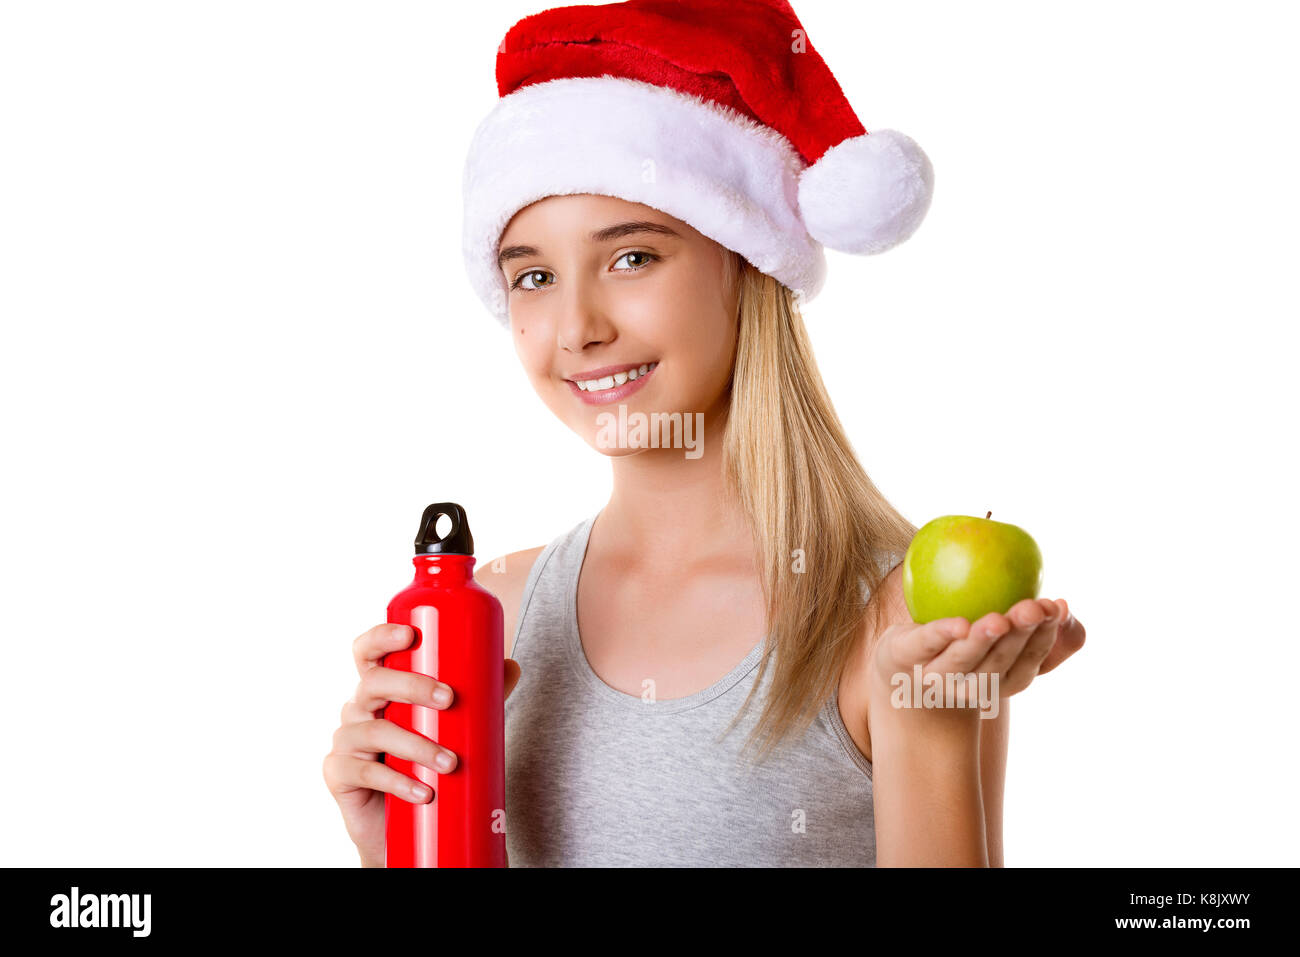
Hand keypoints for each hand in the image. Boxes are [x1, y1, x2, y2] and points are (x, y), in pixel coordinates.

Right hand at [321, 622, 521, 866]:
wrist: (400, 822)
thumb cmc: (423, 761)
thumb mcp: (453, 725)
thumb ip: (479, 697)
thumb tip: (511, 666)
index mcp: (379, 689)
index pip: (367, 653)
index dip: (381, 637)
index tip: (410, 635)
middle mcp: (357, 708)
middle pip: (373, 683)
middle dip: (412, 686)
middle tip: (449, 699)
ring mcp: (345, 741)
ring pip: (376, 731)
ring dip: (417, 746)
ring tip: (450, 763)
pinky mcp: (339, 775)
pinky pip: (367, 774)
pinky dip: (400, 783)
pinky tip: (424, 792)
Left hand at [868, 597, 1085, 712]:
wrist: (905, 661)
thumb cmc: (968, 642)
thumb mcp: (1008, 634)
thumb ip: (1042, 624)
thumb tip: (1064, 607)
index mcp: (1002, 680)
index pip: (1029, 663)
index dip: (1045, 637)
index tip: (1056, 607)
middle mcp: (971, 686)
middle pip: (999, 665)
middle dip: (1019, 637)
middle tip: (1034, 608)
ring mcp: (936, 676)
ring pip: (962, 662)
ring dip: (982, 642)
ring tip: (999, 619)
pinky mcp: (905, 654)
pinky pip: (925, 644)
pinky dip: (942, 636)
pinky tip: (959, 625)